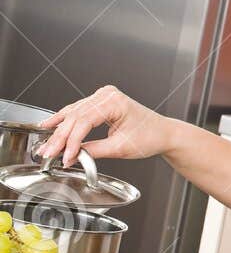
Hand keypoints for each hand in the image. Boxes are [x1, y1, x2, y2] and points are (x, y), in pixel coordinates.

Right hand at [35, 86, 173, 166]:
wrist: (163, 133)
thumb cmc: (150, 137)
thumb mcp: (120, 148)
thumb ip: (93, 151)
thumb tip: (71, 156)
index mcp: (115, 102)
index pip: (83, 122)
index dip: (71, 142)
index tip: (63, 157)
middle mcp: (107, 95)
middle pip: (75, 117)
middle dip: (60, 138)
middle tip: (47, 153)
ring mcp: (103, 97)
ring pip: (73, 114)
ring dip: (58, 131)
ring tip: (45, 145)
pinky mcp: (100, 102)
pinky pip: (78, 111)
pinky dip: (64, 121)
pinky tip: (49, 126)